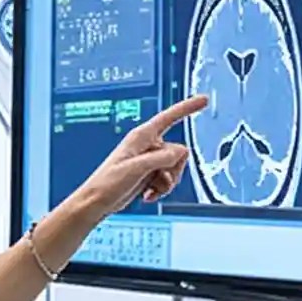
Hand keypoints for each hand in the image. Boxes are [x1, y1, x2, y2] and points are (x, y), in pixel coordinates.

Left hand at [78, 95, 208, 217]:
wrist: (97, 201)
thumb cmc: (109, 182)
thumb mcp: (136, 168)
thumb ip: (161, 158)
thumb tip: (182, 151)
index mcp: (142, 136)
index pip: (169, 117)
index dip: (187, 108)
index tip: (204, 99)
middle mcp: (147, 144)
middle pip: (179, 152)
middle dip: (173, 170)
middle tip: (156, 181)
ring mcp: (148, 159)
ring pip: (175, 168)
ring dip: (167, 183)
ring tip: (150, 190)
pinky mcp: (148, 172)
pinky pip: (168, 179)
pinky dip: (161, 189)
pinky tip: (147, 195)